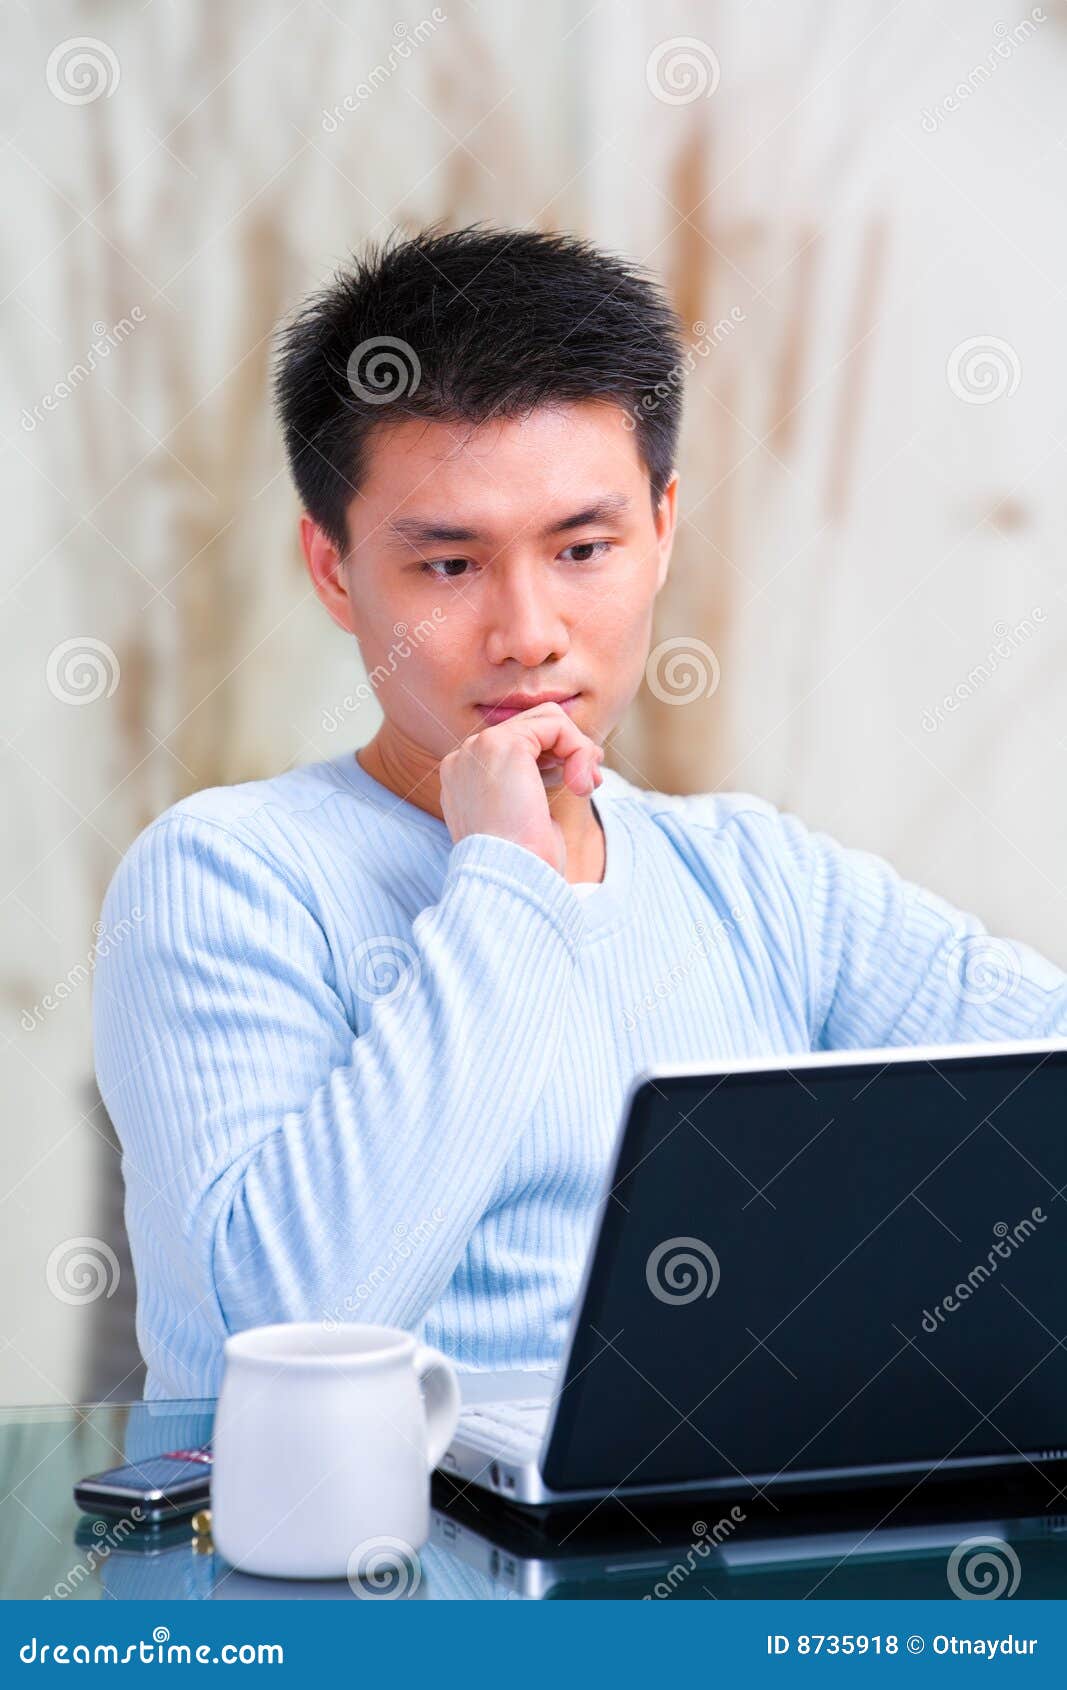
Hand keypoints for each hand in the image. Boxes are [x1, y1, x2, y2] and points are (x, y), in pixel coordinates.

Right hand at [439, 702, 604, 875]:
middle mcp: (463, 759)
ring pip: (546, 721)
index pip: (515, 747)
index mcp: (463, 779)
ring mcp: (477, 748)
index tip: (579, 786)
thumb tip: (572, 761)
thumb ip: (534, 785)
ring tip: (587, 785)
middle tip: (590, 782)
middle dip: (571, 750)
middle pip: (532, 728)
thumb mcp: (526, 819)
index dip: (554, 760)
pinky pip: (556, 725)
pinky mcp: (503, 744)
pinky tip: (581, 784)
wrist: (511, 880)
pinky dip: (579, 750)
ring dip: (579, 750)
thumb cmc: (523, 864)